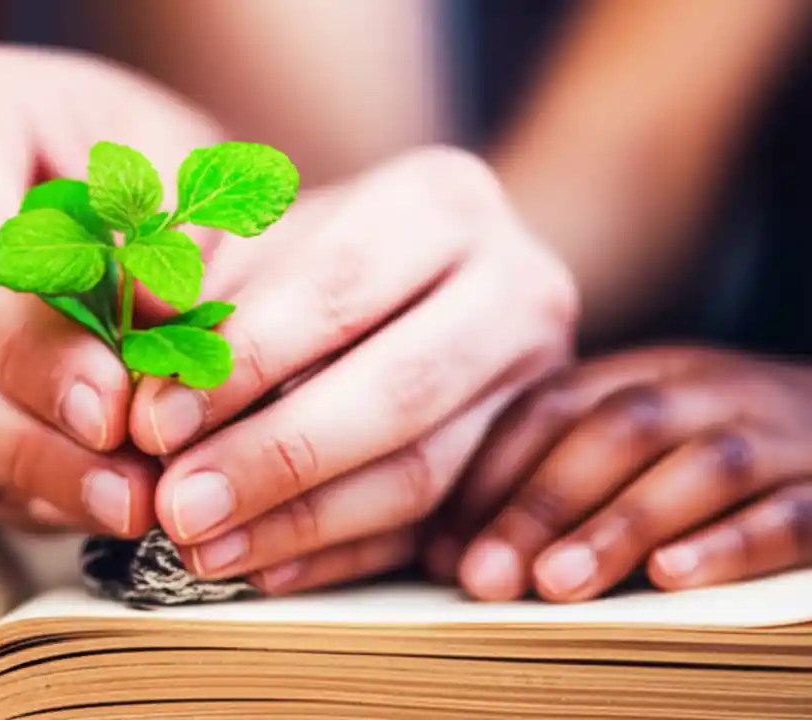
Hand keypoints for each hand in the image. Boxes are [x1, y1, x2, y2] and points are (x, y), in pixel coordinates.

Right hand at [0, 46, 223, 532]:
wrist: (93, 166)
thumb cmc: (139, 156)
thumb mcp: (172, 168)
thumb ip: (165, 245)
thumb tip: (160, 333)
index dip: (30, 346)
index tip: (115, 410)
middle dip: (25, 436)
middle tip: (127, 490)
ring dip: (19, 476)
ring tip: (122, 508)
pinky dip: (2, 483)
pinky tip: (78, 503)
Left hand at [126, 147, 578, 592]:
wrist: (433, 287)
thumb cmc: (318, 259)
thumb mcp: (260, 236)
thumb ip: (195, 266)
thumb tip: (133, 299)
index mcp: (441, 203)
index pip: (337, 287)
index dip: (244, 362)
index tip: (153, 423)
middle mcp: (515, 286)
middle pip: (397, 389)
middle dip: (275, 458)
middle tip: (177, 507)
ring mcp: (534, 381)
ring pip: (421, 473)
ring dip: (301, 523)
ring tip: (203, 550)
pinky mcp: (521, 461)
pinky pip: (432, 528)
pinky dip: (342, 555)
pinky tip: (264, 569)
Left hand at [430, 346, 811, 601]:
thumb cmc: (717, 446)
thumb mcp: (644, 433)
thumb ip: (562, 467)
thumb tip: (450, 550)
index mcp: (647, 371)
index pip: (552, 403)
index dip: (489, 473)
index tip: (439, 547)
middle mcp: (711, 390)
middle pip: (617, 429)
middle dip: (540, 504)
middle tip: (484, 577)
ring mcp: (779, 436)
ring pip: (698, 468)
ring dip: (619, 526)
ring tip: (555, 584)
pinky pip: (788, 514)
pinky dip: (727, 546)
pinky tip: (671, 578)